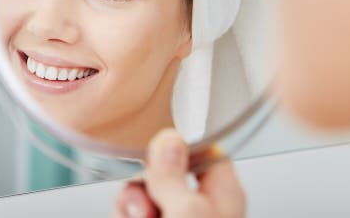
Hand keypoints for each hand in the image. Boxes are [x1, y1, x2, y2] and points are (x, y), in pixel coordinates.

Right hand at [112, 129, 244, 217]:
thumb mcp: (187, 214)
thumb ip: (174, 175)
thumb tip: (168, 139)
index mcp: (224, 196)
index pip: (206, 150)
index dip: (179, 143)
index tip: (156, 145)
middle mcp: (201, 208)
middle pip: (164, 172)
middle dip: (143, 183)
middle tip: (145, 200)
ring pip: (142, 194)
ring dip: (130, 204)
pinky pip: (131, 212)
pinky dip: (124, 215)